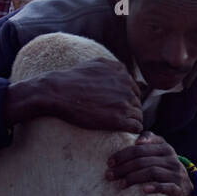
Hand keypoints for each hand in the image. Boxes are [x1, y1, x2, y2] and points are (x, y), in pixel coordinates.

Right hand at [6, 58, 141, 132]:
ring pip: (139, 115)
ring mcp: (124, 103)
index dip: (126, 99)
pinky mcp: (119, 119)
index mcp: (122, 73)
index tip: (115, 106)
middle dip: (129, 110)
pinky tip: (122, 131)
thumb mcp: (95, 64)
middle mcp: (126, 86)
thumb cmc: (72, 79)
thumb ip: (112, 67)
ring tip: (117, 126)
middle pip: (137, 103)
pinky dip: (132, 130)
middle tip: (115, 117)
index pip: (135, 90)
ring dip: (130, 121)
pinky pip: (137, 127)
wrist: (58, 92)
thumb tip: (123, 70)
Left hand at [106, 131, 190, 195]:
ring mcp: (176, 174)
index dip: (123, 154)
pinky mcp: (178, 189)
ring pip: (152, 172)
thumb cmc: (164, 165)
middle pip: (143, 161)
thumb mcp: (159, 150)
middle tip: (109, 175)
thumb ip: (148, 140)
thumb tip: (136, 141)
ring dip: (133, 178)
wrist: (184, 184)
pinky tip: (143, 190)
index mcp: (165, 148)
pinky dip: (155, 187)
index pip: (140, 149)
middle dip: (123, 168)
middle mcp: (171, 159)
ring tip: (120, 184)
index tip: (110, 162)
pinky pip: (167, 187)